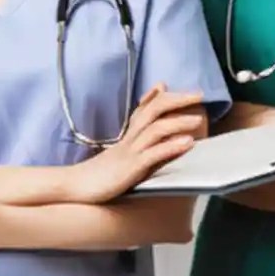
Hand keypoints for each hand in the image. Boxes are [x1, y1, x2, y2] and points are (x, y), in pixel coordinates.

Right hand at [65, 83, 205, 202]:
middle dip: (177, 100)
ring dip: (179, 122)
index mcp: (127, 136)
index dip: (163, 96)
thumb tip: (144, 134)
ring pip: (156, 129)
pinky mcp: (131, 169)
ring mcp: (130, 152)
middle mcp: (130, 139)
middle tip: (198, 95)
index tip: (181, 89)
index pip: (146, 107)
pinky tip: (188, 143)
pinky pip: (154, 154)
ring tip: (198, 119)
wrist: (76, 186)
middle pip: (154, 111)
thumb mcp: (118, 154)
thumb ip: (133, 142)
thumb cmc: (98, 174)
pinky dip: (172, 146)